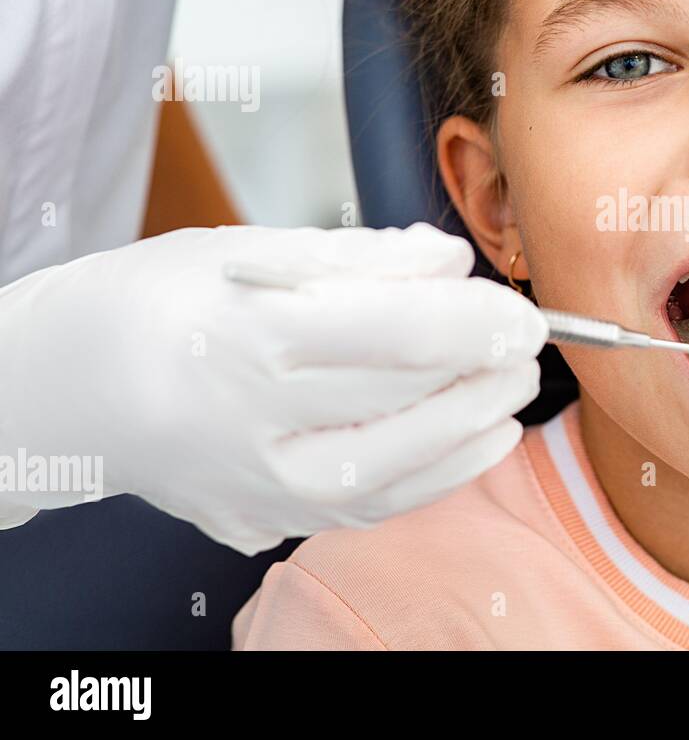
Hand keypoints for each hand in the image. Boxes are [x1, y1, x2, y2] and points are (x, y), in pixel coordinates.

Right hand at [0, 223, 546, 553]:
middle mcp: (254, 422)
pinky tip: (484, 435)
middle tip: (527, 336)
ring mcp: (262, 484)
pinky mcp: (272, 518)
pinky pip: (380, 505)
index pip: (395, 332)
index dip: (475, 322)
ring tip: (514, 382)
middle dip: (485, 367)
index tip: (520, 308)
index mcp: (247, 335)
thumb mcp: (252, 251)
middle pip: (406, 398)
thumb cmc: (162, 302)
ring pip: (402, 465)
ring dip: (477, 424)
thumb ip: (361, 257)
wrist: (79, 390)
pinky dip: (444, 471)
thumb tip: (451, 263)